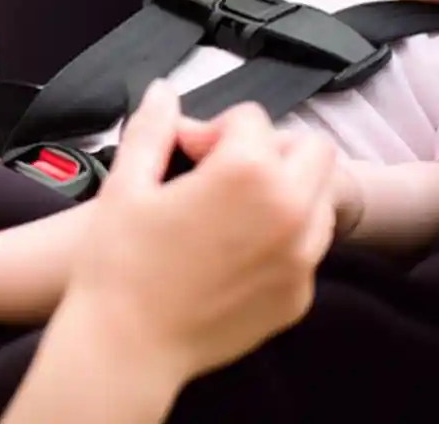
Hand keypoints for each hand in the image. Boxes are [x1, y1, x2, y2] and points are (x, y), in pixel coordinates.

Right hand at [63, 82, 337, 379]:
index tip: (185, 153)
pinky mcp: (298, 296)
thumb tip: (164, 91)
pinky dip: (285, 239)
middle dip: (270, 149)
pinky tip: (237, 253)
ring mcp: (300, 258)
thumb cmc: (118, 265)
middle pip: (311, 149)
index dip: (212, 129)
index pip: (251, 119)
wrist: (125, 347)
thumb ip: (153, 128)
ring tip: (234, 211)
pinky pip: (309, 249)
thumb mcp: (126, 184)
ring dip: (287, 191)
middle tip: (223, 172)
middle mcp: (288, 210)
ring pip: (320, 199)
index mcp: (245, 173)